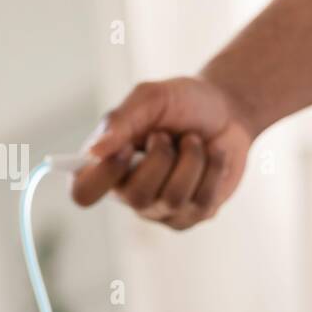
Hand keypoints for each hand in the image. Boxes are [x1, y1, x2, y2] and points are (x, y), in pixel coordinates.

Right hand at [71, 75, 254, 229]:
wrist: (228, 110)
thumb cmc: (182, 102)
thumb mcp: (151, 97)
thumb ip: (121, 120)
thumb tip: (94, 152)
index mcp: (107, 164)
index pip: (83, 193)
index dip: (103, 176)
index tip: (128, 147)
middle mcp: (130, 193)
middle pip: (136, 198)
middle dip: (160, 159)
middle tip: (167, 135)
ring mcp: (163, 209)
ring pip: (173, 199)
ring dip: (191, 160)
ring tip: (193, 141)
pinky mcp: (195, 214)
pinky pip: (203, 202)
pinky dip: (212, 169)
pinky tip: (212, 155)